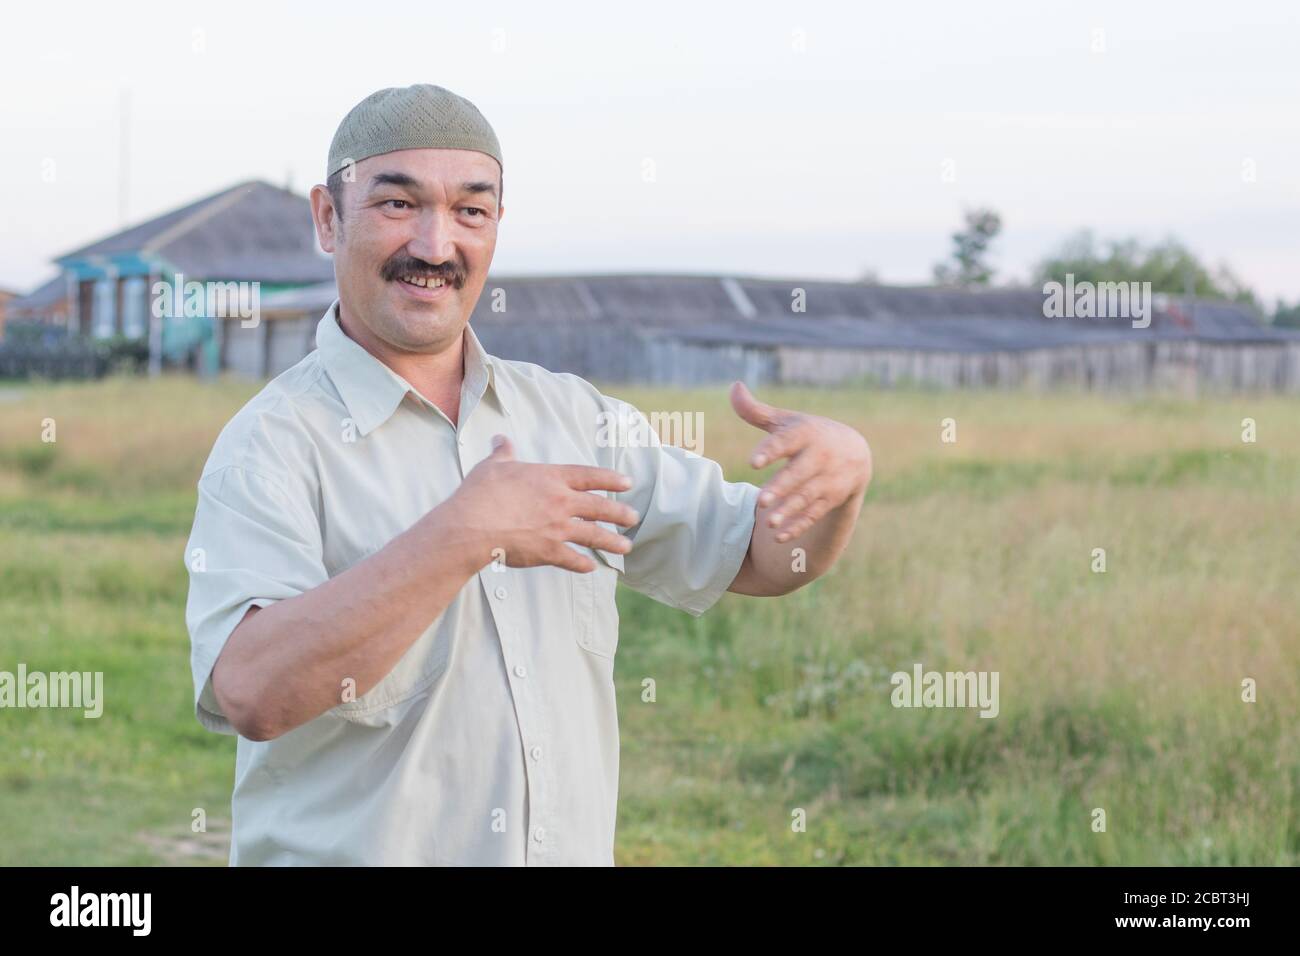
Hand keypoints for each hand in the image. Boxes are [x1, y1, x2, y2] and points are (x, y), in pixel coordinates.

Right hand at [449, 435, 638, 572]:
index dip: (610, 479)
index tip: (627, 482)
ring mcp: (557, 528)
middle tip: (633, 517)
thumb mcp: (493, 466)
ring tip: (626, 546)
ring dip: (612, 541)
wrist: (471, 526)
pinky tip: (591, 567)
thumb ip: (503, 453)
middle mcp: (560, 502)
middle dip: (619, 513)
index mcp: (551, 478)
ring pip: (593, 535)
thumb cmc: (480, 494)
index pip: (588, 476)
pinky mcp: (548, 552)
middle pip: (599, 507)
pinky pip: (572, 559)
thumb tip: (500, 438)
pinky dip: (583, 564)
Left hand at [730, 381, 871, 542]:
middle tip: (760, 501)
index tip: (753, 462)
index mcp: (805, 433)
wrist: (856, 453)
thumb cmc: (809, 435)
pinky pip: (815, 514)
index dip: (770, 451)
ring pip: (807, 498)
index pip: (786, 441)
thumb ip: (757, 411)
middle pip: (799, 474)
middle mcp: (820, 456)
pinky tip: (779, 536)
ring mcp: (828, 479)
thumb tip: (734, 387)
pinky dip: (798, 526)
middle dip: (781, 487)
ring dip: (788, 511)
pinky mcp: (833, 499)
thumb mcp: (787, 421)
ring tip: (768, 523)